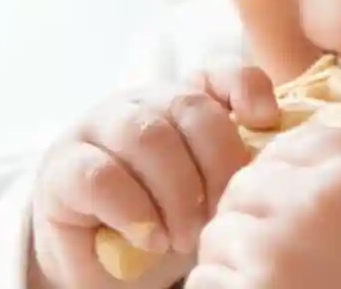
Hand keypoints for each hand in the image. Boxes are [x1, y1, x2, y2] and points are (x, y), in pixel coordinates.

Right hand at [29, 65, 278, 288]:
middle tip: (223, 216)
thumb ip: (234, 163)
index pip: (218, 73)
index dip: (245, 87)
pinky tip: (149, 239)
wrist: (103, 266)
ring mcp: (97, 128)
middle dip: (218, 164)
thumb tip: (278, 150)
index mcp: (181, 103)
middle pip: (190, 106)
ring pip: (148, 136)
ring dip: (176, 193)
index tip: (266, 120)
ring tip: (185, 238)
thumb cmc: (166, 225)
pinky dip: (134, 211)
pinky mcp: (62, 167)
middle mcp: (141, 104)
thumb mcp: (209, 193)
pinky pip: (102, 175)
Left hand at [187, 124, 340, 288]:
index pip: (288, 146)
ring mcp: (274, 252)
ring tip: (267, 281)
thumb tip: (313, 155)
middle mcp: (309, 202)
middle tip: (275, 250)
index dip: (284, 177)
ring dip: (234, 260)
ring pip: (218, 235)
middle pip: (245, 186)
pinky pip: (206, 283)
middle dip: (253, 217)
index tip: (290, 204)